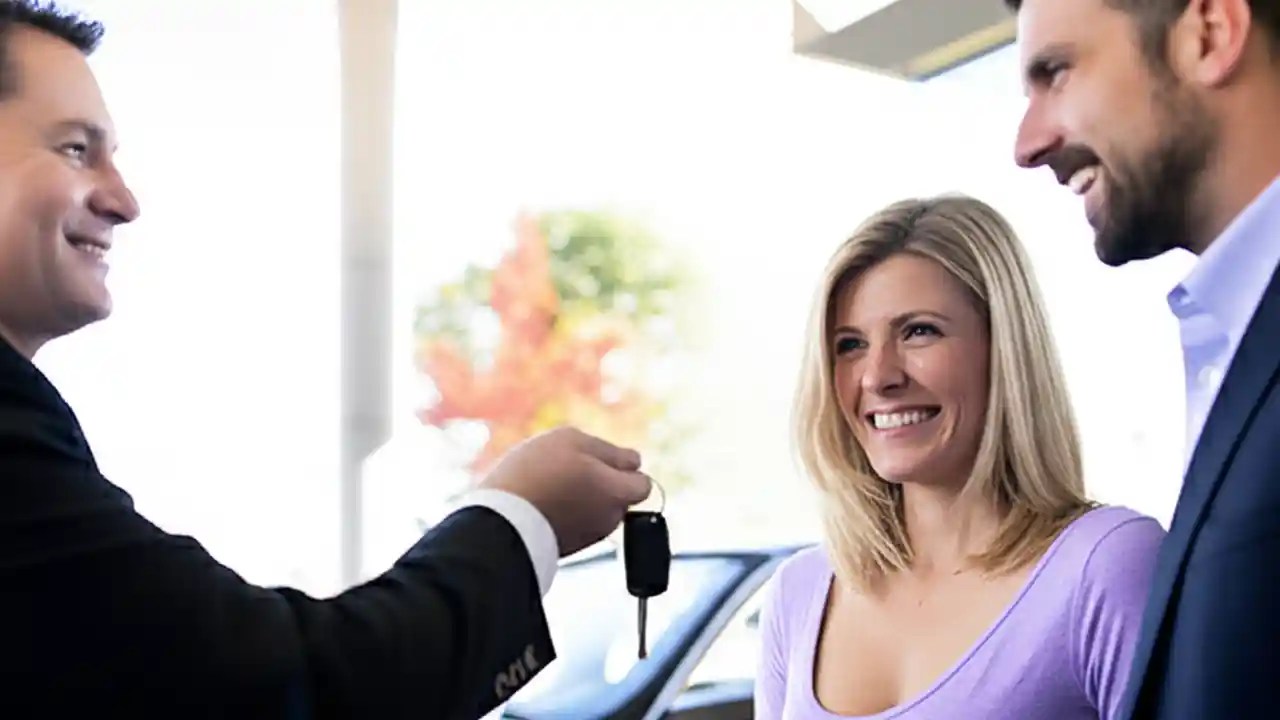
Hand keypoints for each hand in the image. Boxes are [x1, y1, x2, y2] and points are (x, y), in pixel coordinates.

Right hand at [479, 427, 651, 556]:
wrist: (500, 521)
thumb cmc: (536, 474)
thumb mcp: (573, 441)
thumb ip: (610, 451)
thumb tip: (633, 462)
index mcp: (618, 494)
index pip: (643, 484)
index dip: (624, 468)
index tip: (600, 461)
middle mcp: (609, 520)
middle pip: (618, 496)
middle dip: (602, 482)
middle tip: (570, 468)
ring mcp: (587, 536)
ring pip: (594, 509)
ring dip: (581, 496)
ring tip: (549, 483)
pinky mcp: (566, 546)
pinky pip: (574, 522)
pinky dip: (565, 511)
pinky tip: (541, 500)